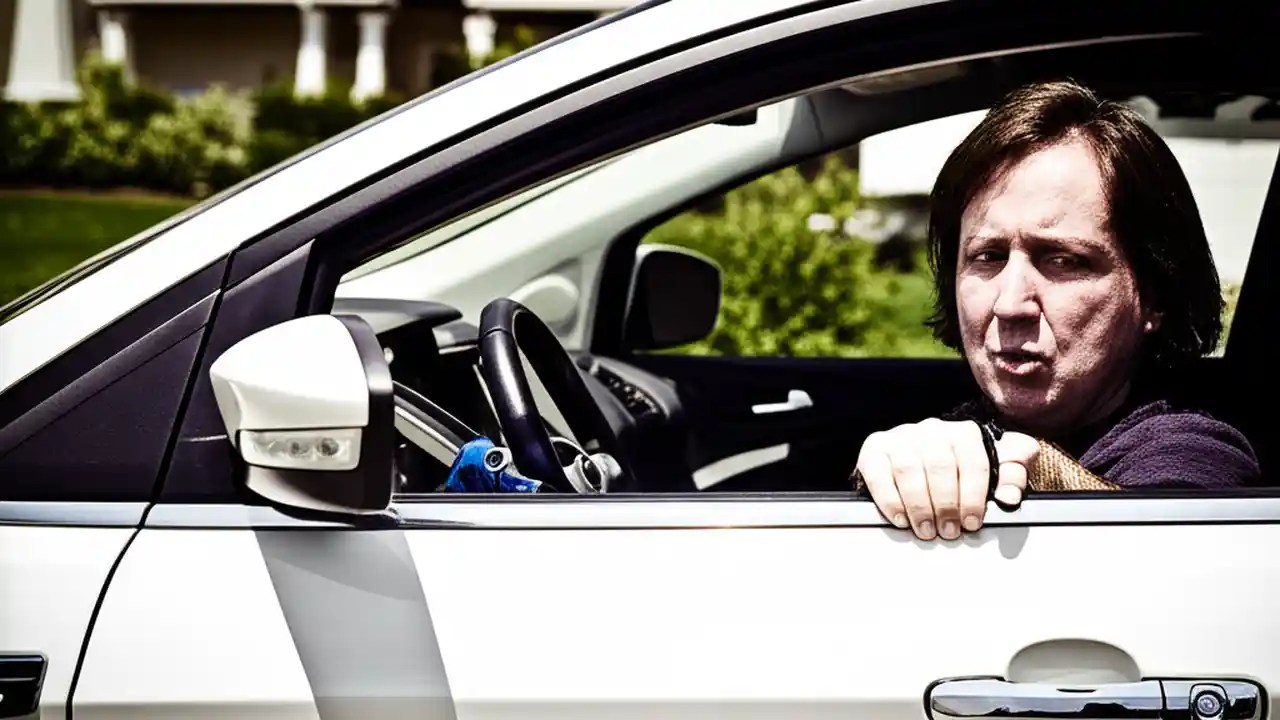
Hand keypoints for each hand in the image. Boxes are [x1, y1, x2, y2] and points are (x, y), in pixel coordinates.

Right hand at [853, 418, 1036, 539]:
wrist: (918, 458)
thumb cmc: (958, 470)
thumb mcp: (993, 469)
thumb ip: (1012, 475)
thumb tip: (1009, 496)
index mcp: (964, 433)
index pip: (973, 461)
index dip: (974, 496)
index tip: (972, 522)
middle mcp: (931, 430)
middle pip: (939, 466)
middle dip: (945, 505)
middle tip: (948, 531)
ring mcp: (900, 437)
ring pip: (908, 470)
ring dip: (918, 505)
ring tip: (925, 529)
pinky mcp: (875, 448)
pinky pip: (878, 473)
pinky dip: (890, 500)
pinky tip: (900, 518)